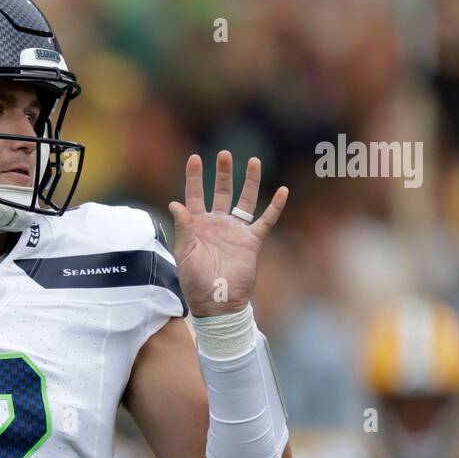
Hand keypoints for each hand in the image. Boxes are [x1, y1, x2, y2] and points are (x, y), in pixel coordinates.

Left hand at [168, 150, 287, 317]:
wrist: (217, 303)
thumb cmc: (195, 282)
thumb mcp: (185, 254)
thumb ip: (183, 228)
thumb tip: (175, 203)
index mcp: (196, 225)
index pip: (194, 195)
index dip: (195, 177)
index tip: (195, 158)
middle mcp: (216, 224)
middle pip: (221, 192)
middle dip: (223, 173)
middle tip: (225, 154)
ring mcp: (235, 231)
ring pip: (244, 200)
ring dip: (249, 182)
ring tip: (253, 161)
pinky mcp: (251, 241)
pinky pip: (266, 220)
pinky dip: (275, 207)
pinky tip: (283, 191)